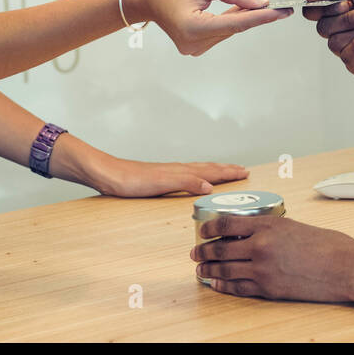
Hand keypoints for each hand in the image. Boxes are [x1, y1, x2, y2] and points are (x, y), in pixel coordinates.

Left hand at [90, 154, 248, 196]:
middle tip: (243, 170)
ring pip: (199, 170)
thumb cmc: (131, 180)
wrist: (108, 174)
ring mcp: (170, 173)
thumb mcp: (161, 183)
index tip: (245, 172)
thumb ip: (186, 182)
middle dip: (226, 170)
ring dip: (214, 171)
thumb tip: (210, 186)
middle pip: (208, 168)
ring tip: (224, 172)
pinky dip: (199, 176)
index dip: (228, 173)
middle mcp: (178, 170)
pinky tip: (194, 180)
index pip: (211, 171)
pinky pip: (188, 175)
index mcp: (181, 171)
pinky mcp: (161, 179)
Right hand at [129, 0, 291, 55]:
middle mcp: (193, 43)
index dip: (262, 17)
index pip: (236, 24)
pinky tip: (243, 9)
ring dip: (244, 17)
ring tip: (260, 3)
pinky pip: (220, 32)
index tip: (282, 12)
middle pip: (234, 28)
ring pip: (229, 31)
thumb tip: (261, 1)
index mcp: (193, 28)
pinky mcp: (195, 45)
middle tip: (279, 4)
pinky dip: (232, 20)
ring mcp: (193, 47)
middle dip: (256, 15)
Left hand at [190, 214, 353, 302]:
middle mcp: (261, 246)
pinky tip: (217, 282)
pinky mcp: (268, 288)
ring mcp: (263, 269)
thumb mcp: (291, 225)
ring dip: (209, 269)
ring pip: (225, 269)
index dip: (210, 227)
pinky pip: (238, 287)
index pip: (227, 223)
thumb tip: (247, 232)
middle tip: (195, 253)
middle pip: (221, 248)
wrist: (342, 266)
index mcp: (268, 225)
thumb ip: (268, 228)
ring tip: (200, 269)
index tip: (203, 230)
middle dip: (203, 251)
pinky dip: (224, 284)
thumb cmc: (324, 244)